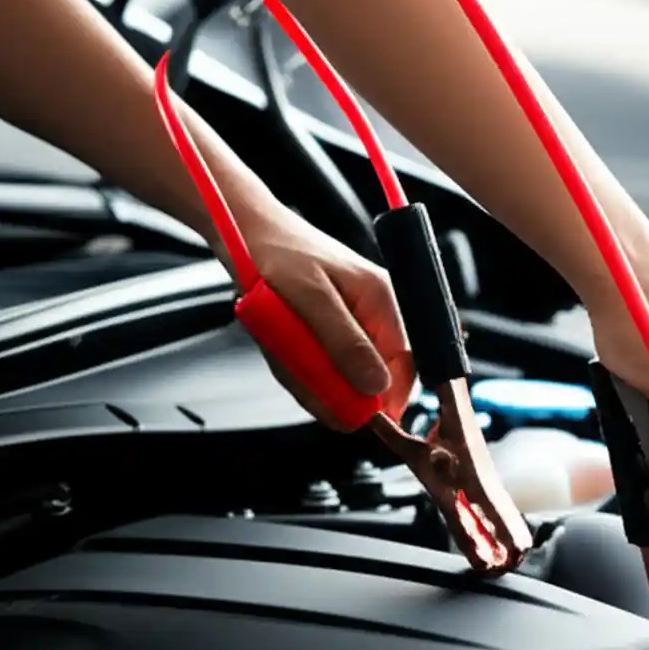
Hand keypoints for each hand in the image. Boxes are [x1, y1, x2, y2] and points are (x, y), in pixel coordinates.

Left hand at [224, 201, 415, 425]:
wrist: (245, 231)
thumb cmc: (277, 253)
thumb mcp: (310, 299)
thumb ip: (344, 343)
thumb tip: (376, 386)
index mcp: (381, 299)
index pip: (403, 364)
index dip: (384, 398)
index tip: (354, 418)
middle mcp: (373, 312)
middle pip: (370, 374)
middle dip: (334, 384)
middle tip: (300, 373)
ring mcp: (350, 321)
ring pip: (341, 373)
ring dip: (310, 373)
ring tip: (282, 347)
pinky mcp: (328, 329)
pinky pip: (320, 364)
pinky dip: (298, 365)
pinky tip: (281, 345)